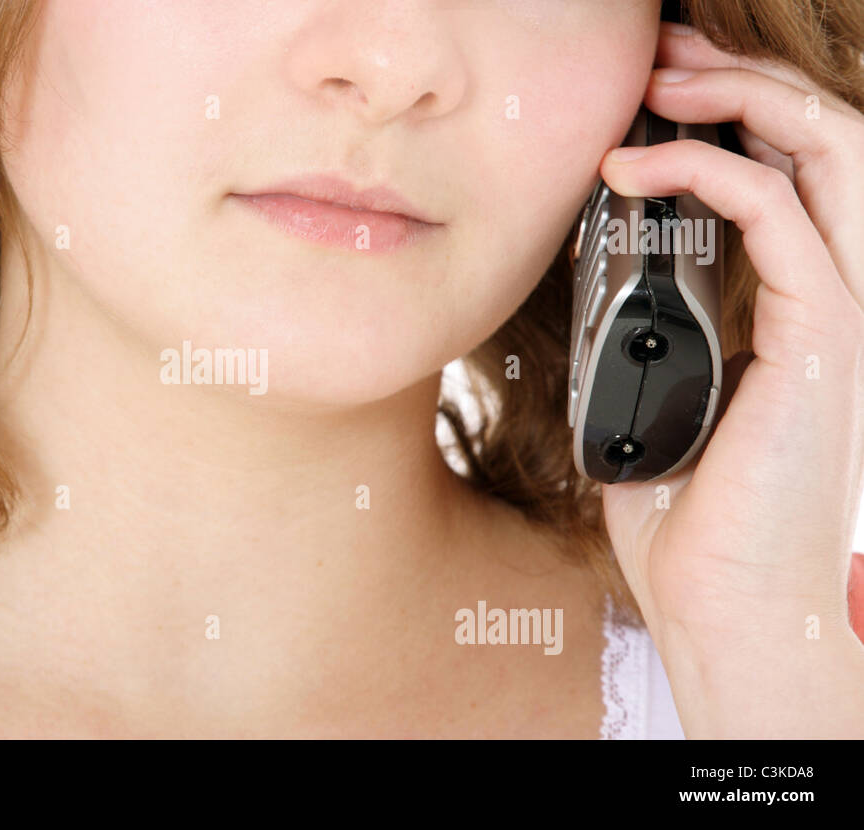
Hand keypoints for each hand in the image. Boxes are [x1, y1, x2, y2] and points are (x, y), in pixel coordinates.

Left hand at [596, 21, 863, 737]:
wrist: (726, 608)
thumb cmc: (693, 529)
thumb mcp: (656, 409)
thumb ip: (648, 350)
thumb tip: (597, 308)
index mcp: (801, 315)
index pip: (789, 184)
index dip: (731, 125)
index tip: (652, 101)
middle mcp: (839, 302)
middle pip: (823, 147)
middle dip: (745, 83)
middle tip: (663, 58)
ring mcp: (846, 315)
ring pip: (832, 155)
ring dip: (746, 98)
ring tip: (662, 76)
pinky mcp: (828, 338)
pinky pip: (784, 216)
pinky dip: (711, 168)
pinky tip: (640, 163)